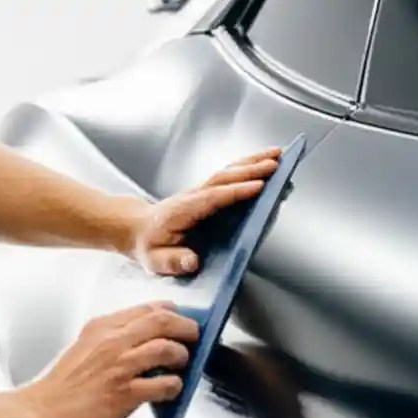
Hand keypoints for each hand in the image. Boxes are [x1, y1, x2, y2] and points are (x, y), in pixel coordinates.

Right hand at [22, 302, 199, 417]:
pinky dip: (174, 386)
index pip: (147, 308)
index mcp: (101, 327)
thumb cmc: (60, 388)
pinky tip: (170, 390)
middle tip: (193, 337)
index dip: (172, 313)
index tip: (181, 320)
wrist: (40, 414)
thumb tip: (143, 342)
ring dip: (182, 357)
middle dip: (187, 328)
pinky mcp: (125, 393)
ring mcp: (120, 366)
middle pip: (164, 321)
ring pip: (168, 348)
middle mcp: (112, 341)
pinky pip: (164, 384)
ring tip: (181, 365)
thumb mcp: (84, 348)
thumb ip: (111, 341)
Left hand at [127, 147, 282, 275]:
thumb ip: (173, 261)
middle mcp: (194, 195)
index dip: (236, 192)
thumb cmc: (149, 244)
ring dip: (254, 161)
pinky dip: (249, 166)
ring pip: (229, 171)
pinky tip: (265, 162)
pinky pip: (230, 176)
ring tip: (279, 154)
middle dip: (251, 170)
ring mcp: (202, 190)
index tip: (258, 187)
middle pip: (225, 177)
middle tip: (276, 164)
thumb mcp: (155, 260)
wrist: (138, 229)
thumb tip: (192, 262)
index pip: (213, 197)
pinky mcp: (209, 191)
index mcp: (184, 210)